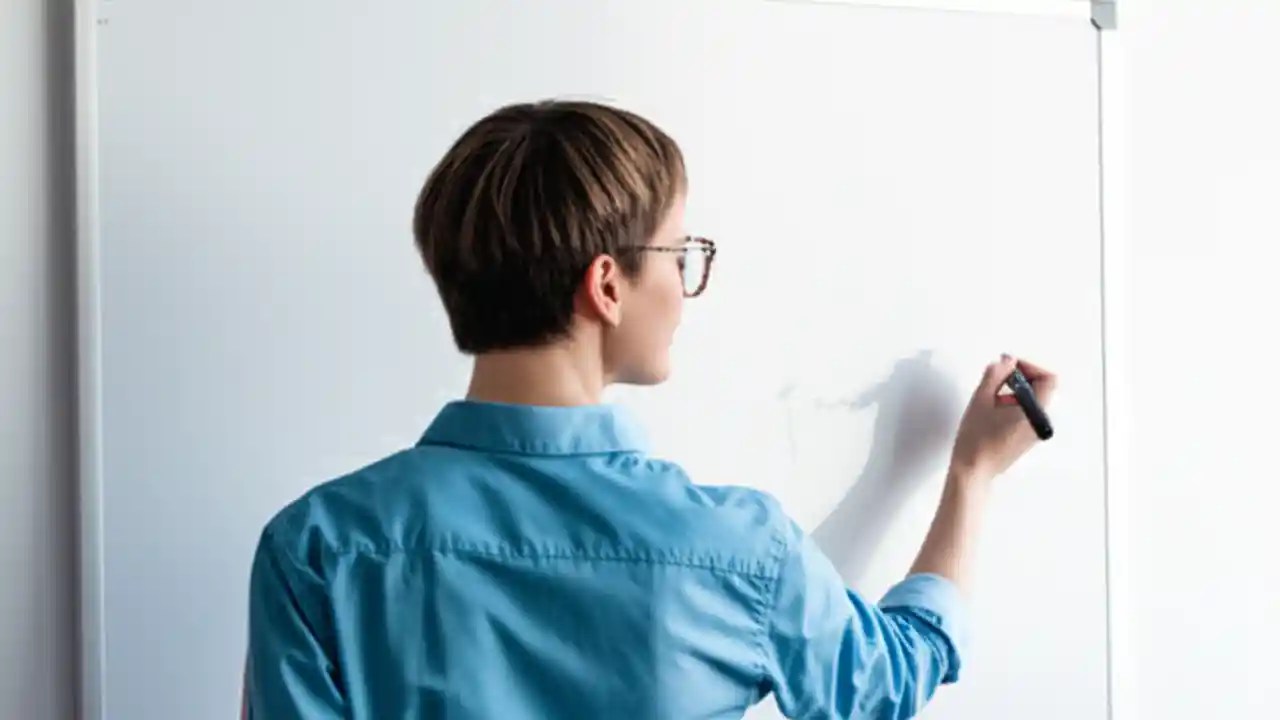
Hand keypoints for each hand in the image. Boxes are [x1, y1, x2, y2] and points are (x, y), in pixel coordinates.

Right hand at [949, 355, 1057, 482]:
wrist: (973, 470)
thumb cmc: (976, 441)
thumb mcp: (981, 400)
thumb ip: (995, 374)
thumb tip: (1006, 362)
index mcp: (1034, 412)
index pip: (1047, 379)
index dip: (1029, 366)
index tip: (1009, 365)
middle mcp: (1040, 423)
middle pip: (1041, 389)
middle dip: (1020, 378)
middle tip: (998, 378)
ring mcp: (1034, 432)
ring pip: (1032, 401)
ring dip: (1014, 392)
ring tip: (991, 397)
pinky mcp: (1026, 438)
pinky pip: (1027, 413)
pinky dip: (1013, 405)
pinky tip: (993, 411)